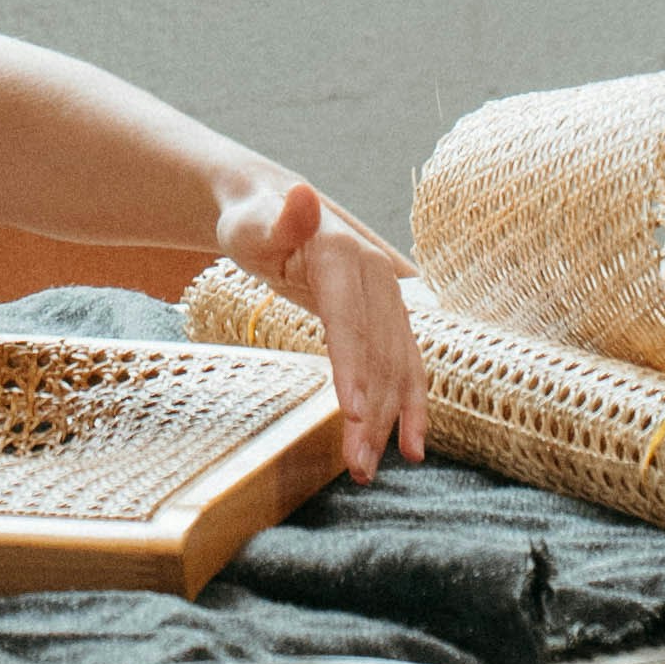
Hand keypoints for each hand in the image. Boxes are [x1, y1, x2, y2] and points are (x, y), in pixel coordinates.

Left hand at [218, 168, 427, 477]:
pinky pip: (406, 366)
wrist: (271, 209)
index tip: (352, 414)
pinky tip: (411, 446)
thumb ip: (281, 220)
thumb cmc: (254, 221)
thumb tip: (301, 195)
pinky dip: (410, 406)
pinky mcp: (388, 319)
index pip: (350, 321)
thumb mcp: (253, 222)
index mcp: (344, 255)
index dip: (353, 368)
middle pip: (377, 354)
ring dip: (387, 421)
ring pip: (395, 368)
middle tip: (355, 466)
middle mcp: (377, 276)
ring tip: (367, 468)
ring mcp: (388, 298)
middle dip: (370, 413)